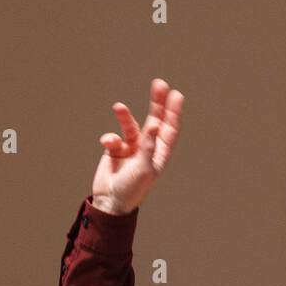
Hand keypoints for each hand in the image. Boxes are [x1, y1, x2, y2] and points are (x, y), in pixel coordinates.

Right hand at [92, 77, 183, 214]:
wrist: (111, 201)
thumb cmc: (132, 189)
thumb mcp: (144, 168)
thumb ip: (148, 145)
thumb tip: (153, 124)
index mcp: (160, 154)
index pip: (170, 129)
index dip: (173, 112)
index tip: (176, 94)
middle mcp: (147, 148)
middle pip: (155, 120)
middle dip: (157, 103)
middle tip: (159, 84)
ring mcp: (131, 148)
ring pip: (131, 126)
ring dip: (125, 116)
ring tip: (118, 107)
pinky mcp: (115, 149)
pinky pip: (113, 137)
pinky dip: (110, 138)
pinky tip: (109, 144)